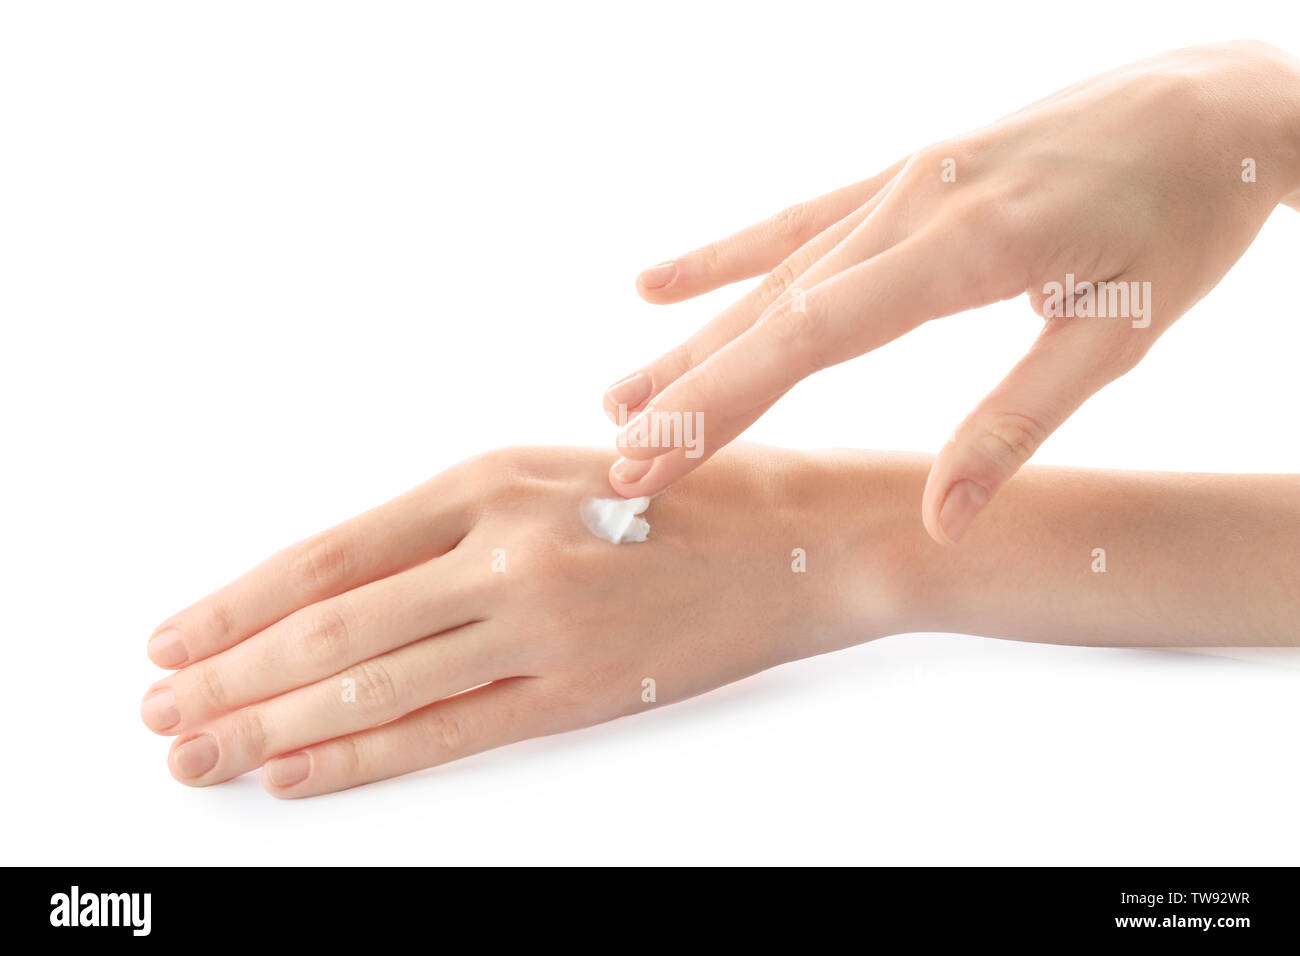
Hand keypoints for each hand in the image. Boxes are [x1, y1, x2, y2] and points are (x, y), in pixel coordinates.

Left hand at [140, 446, 882, 796]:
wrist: (801, 537)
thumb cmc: (681, 492)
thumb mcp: (552, 472)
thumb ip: (452, 528)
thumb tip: (339, 593)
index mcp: (488, 479)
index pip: (328, 554)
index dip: (238, 605)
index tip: (174, 641)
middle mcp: (504, 548)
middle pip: (332, 627)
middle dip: (232, 677)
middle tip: (160, 714)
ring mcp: (541, 624)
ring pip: (374, 686)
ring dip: (274, 727)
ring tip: (202, 755)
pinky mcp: (580, 689)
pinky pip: (448, 733)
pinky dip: (364, 758)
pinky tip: (301, 775)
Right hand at [604, 41, 1299, 542]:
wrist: (1209, 102)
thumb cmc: (1182, 219)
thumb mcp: (1121, 332)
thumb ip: (1018, 421)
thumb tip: (941, 519)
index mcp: (969, 246)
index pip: (813, 336)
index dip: (727, 400)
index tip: (658, 457)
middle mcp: (915, 204)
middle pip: (774, 309)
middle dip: (692, 388)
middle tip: (618, 452)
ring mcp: (901, 182)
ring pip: (773, 271)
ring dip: (694, 336)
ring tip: (620, 392)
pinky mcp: (902, 175)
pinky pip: (797, 221)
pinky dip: (726, 254)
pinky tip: (659, 281)